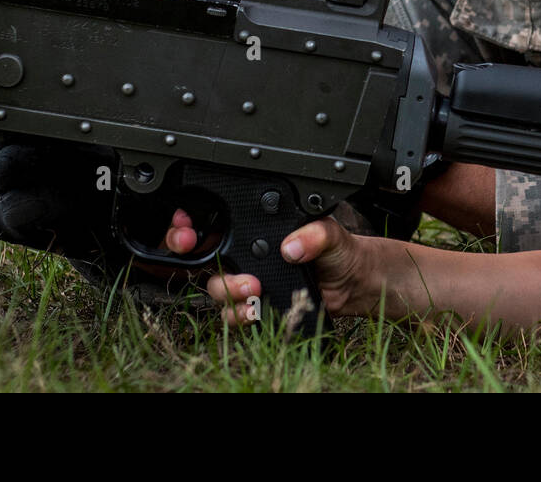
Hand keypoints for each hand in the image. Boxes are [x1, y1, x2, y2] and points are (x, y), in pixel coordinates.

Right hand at [165, 212, 375, 323]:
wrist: (353, 284)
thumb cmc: (340, 250)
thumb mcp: (330, 232)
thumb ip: (314, 234)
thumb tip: (292, 246)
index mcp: (257, 227)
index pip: (213, 223)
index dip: (190, 226)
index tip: (187, 230)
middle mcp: (247, 253)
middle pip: (206, 258)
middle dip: (204, 262)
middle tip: (233, 272)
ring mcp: (249, 280)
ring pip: (217, 289)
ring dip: (228, 292)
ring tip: (254, 292)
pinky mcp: (256, 306)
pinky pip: (234, 314)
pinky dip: (239, 316)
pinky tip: (255, 312)